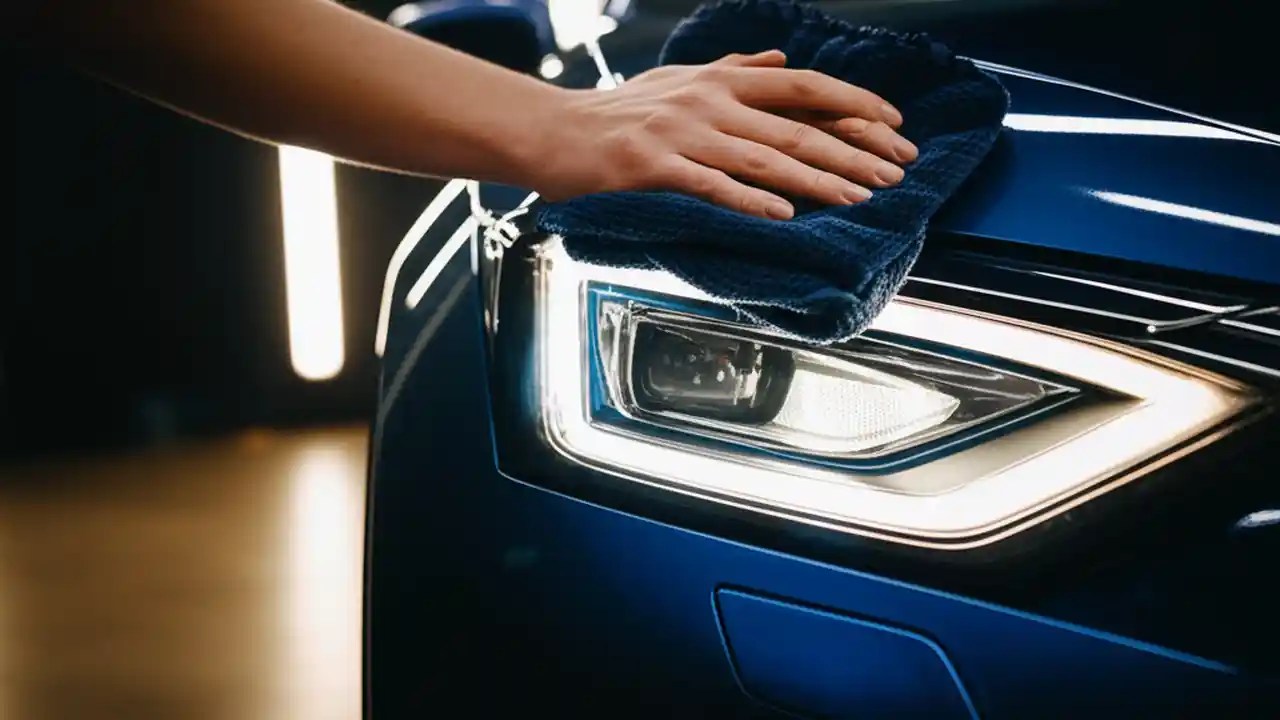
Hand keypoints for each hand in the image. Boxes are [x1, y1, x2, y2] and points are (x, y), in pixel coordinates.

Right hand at [526, 50, 916, 219]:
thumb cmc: (619, 112)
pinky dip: (748, 201)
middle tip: (895, 175)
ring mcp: (682, 134)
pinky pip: (709, 185)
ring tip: (858, 200)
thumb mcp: (680, 79)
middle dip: (852, 152)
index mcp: (721, 81)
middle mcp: (709, 102)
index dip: (854, 104)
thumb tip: (780, 59)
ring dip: (817, 181)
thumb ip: (733, 70)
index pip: (804, 87)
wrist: (554, 131)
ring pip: (763, 157)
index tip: (895, 127)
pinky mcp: (653, 167)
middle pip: (796, 127)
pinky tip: (783, 218)